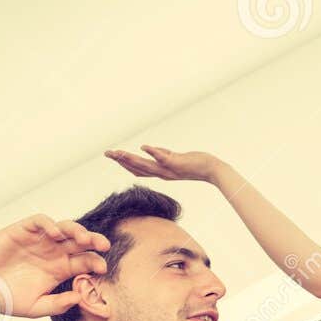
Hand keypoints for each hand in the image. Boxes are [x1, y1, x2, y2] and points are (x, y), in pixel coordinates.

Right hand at [0, 216, 108, 317]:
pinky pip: (40, 221)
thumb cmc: (3, 296)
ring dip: (77, 230)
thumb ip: (57, 304)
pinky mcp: (23, 231)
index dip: (95, 263)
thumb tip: (79, 298)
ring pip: (65, 228)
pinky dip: (50, 224)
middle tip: (104, 246)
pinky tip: (56, 233)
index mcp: (60, 269)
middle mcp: (54, 252)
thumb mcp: (34, 307)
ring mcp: (40, 240)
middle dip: (95, 242)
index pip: (85, 261)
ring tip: (85, 238)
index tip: (101, 270)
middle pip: (81, 242)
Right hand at [104, 145, 226, 184]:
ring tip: (117, 152)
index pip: (139, 170)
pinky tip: (144, 147)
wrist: (213, 170)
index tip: (114, 157)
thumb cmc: (196, 164)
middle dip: (121, 161)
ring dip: (130, 158)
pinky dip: (153, 152)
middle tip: (107, 153)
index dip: (125, 164)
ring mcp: (169, 169)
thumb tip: (151, 150)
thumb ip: (163, 155)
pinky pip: (163, 158)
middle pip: (137, 168)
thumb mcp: (176, 159)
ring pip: (146, 165)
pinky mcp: (177, 164)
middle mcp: (163, 173)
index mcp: (161, 173)